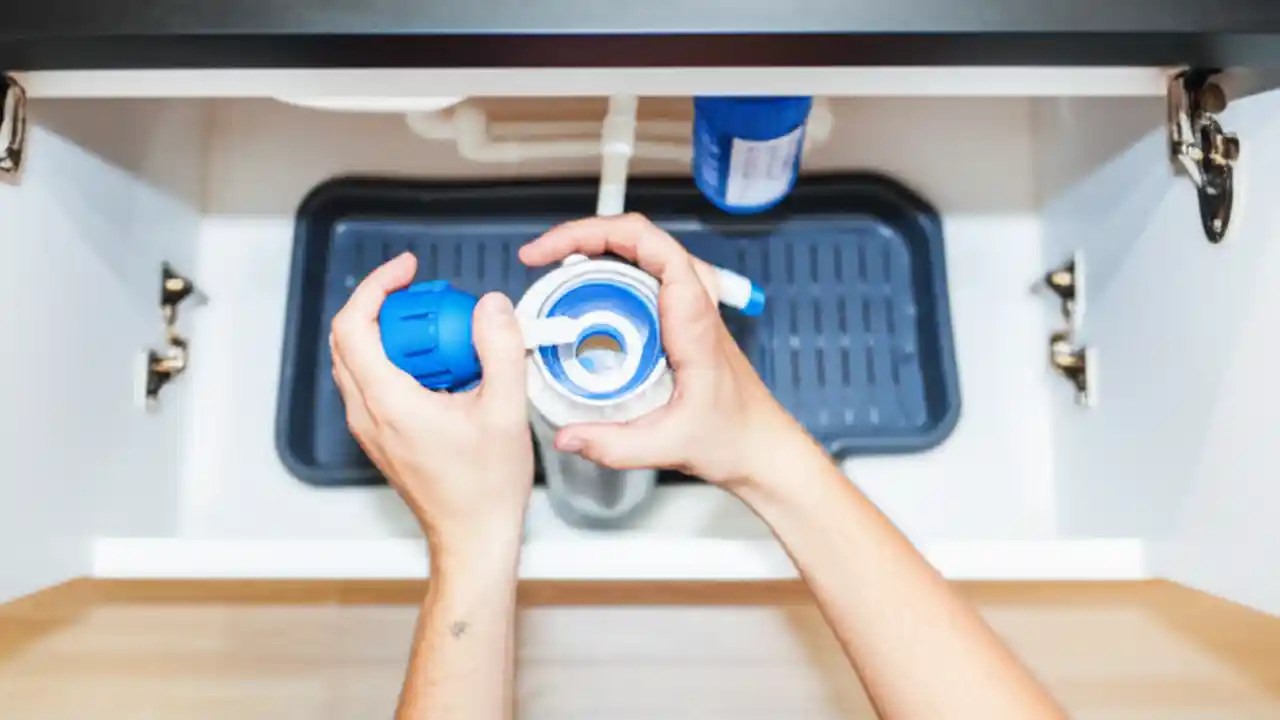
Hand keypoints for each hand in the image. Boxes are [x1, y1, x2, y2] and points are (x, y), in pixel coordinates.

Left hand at [329, 252, 533, 552]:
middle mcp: (367, 414)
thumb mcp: (506, 412)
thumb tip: (492, 307)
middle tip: (430, 299)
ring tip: (441, 332)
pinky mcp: (381, 436)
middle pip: (349, 338)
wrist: (473, 538)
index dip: (375, 286)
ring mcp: (369, 427)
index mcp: (388, 403)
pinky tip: (443, 369)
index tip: (407, 270)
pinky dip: (399, 360)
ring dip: (393, 334)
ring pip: (358, 360)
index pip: (354, 326)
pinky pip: (374, 382)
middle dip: (386, 306)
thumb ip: (500, 350)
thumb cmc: (485, 489)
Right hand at [518, 213, 807, 489]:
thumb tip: (566, 435)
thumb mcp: (669, 447)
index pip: (649, 246)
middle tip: (539, 260)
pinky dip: (607, 272)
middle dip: (581, 236)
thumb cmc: (733, 438)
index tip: (552, 252)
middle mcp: (695, 302)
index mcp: (694, 320)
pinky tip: (582, 295)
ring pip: (640, 253)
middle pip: (637, 238)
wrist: (761, 445)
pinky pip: (644, 276)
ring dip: (594, 251)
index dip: (594, 233)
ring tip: (553, 272)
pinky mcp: (684, 316)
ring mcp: (691, 305)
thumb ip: (614, 446)